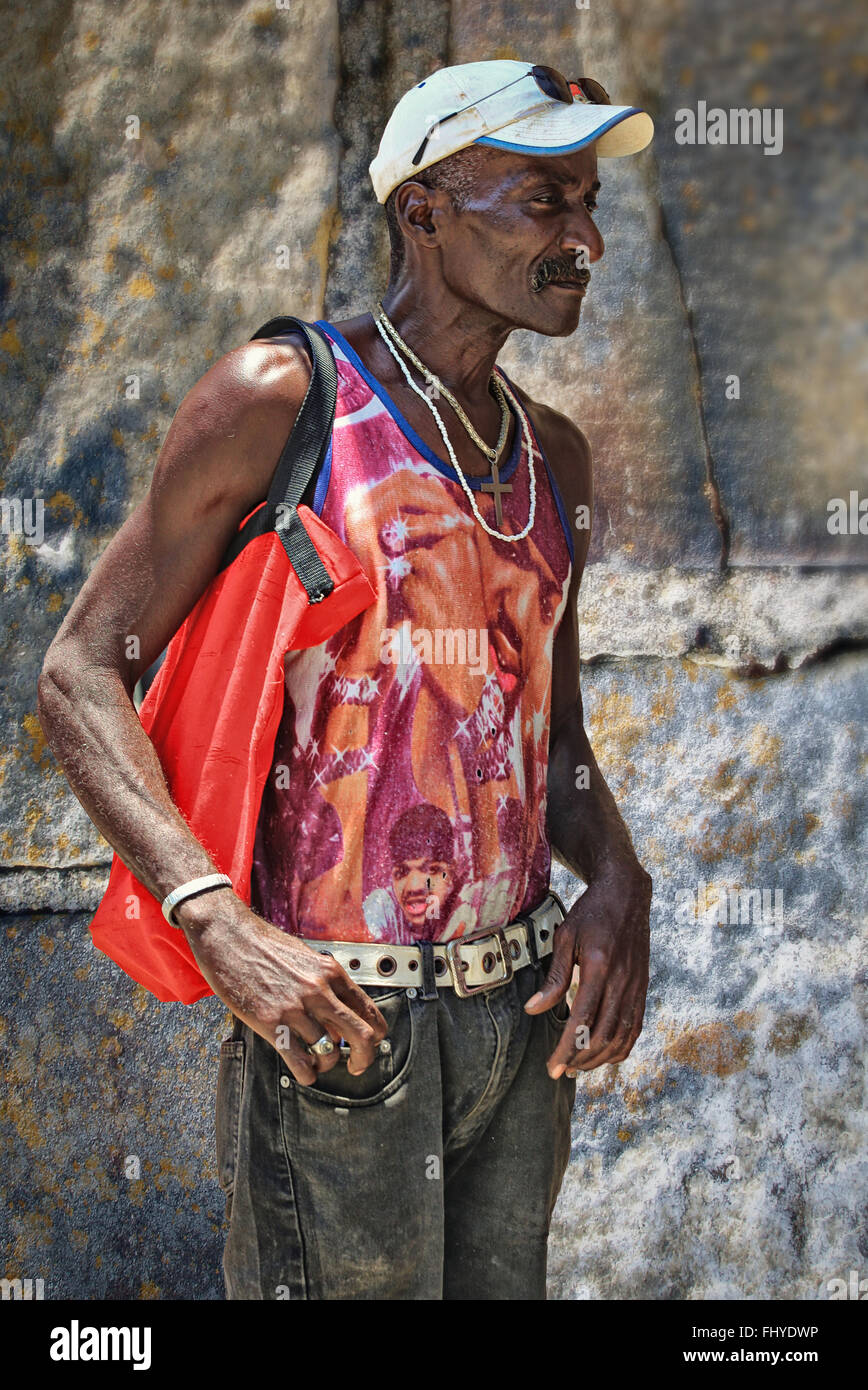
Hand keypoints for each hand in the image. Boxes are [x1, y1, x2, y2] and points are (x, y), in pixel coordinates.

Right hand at [176, 890, 388, 1085]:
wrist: (227, 935)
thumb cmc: (263, 943)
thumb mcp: (305, 956)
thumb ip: (324, 983)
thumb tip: (337, 1013)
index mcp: (330, 972)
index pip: (369, 1010)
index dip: (376, 1034)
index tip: (371, 1044)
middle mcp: (318, 990)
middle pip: (360, 1035)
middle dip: (364, 1058)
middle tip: (357, 1066)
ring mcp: (295, 1008)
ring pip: (328, 1052)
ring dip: (327, 1063)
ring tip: (319, 1062)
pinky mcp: (271, 1022)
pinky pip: (299, 1061)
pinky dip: (307, 1074)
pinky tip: (304, 1072)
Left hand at [525, 862, 651, 1076]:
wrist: (626, 894)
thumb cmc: (591, 913)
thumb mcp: (565, 937)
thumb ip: (553, 977)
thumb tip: (534, 1009)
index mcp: (598, 967)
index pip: (581, 1021)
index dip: (566, 1050)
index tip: (552, 1068)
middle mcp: (621, 981)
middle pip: (602, 1036)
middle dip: (580, 1060)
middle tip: (561, 1071)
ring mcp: (636, 986)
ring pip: (622, 1037)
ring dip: (600, 1058)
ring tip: (579, 1066)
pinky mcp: (643, 988)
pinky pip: (635, 1027)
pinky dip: (621, 1047)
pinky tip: (605, 1054)